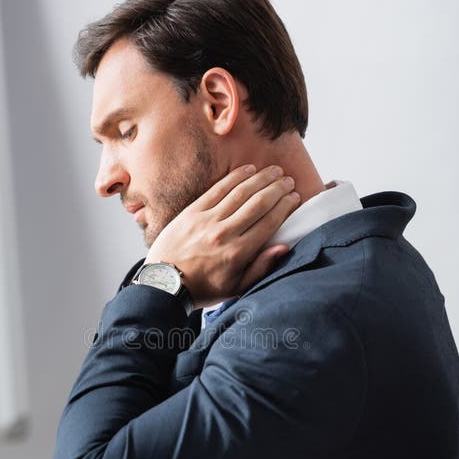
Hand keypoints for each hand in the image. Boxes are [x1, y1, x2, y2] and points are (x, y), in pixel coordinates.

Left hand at [144, 163, 299, 307]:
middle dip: (277, 189)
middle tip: (288, 181)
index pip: (269, 222)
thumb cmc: (203, 288)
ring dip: (260, 178)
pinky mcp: (192, 211)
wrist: (164, 284)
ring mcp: (207, 220)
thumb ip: (260, 268)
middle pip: (258, 203)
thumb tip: (283, 247)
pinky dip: (234, 177)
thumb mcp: (236, 288)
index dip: (285, 206)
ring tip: (274, 171)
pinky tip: (248, 170)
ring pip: (240, 192)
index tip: (294, 198)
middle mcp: (224, 233)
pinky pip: (217, 189)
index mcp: (238, 253)